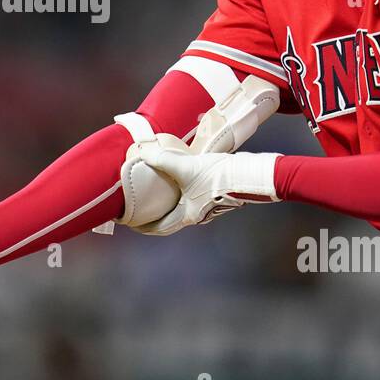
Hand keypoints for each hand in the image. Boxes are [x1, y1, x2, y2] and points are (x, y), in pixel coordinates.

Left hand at [133, 141, 281, 235]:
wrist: (248, 175)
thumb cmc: (218, 176)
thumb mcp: (186, 166)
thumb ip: (163, 160)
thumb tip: (142, 153)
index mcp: (187, 215)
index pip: (159, 227)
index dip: (143, 226)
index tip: (130, 223)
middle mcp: (197, 215)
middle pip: (170, 221)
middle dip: (154, 217)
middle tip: (141, 210)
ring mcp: (207, 207)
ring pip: (182, 210)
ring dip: (169, 207)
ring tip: (158, 196)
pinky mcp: (216, 196)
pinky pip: (192, 200)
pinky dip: (181, 196)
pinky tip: (180, 183)